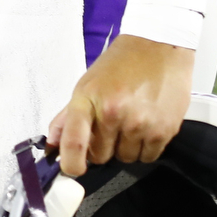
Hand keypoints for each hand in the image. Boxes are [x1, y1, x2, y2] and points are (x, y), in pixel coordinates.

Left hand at [47, 33, 193, 176]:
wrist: (159, 47)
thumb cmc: (121, 63)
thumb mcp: (87, 84)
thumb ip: (68, 116)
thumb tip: (52, 144)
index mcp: (88, 99)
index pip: (73, 142)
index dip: (70, 164)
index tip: (72, 169)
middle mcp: (113, 113)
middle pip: (100, 156)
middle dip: (102, 147)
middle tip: (110, 126)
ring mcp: (140, 124)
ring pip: (125, 159)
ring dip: (125, 147)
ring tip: (130, 121)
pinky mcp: (164, 131)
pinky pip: (148, 157)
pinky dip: (145, 148)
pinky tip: (146, 126)